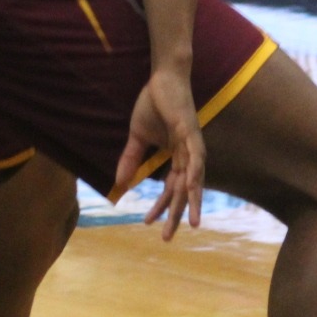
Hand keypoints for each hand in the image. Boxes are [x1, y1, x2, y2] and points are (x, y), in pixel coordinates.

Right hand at [115, 68, 204, 240]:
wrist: (163, 78)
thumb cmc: (153, 104)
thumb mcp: (137, 137)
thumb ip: (131, 159)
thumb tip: (120, 183)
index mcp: (177, 155)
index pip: (171, 187)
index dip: (161, 206)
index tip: (149, 224)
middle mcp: (188, 153)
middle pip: (184, 190)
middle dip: (177, 214)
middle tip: (168, 238)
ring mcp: (191, 143)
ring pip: (194, 178)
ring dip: (192, 200)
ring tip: (192, 222)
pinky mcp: (190, 131)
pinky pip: (196, 155)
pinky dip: (195, 171)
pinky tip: (193, 187)